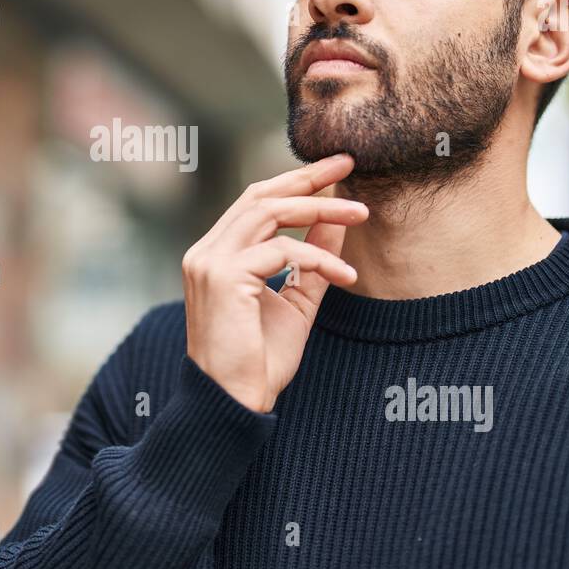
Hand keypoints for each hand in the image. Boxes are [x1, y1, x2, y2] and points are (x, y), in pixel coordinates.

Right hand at [180, 154, 367, 412]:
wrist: (233, 403)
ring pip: (269, 213)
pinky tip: (346, 278)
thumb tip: (338, 221)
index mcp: (217, 254)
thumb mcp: (296, 301)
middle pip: (260, 196)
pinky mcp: (223, 278)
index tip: (335, 168)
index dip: (295, 181)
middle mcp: (206, 251)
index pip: (256, 202)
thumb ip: (313, 260)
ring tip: (361, 213)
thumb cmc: (259, 360)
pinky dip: (318, 258)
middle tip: (349, 164)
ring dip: (320, 209)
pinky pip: (281, 252)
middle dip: (307, 178)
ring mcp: (210, 262)